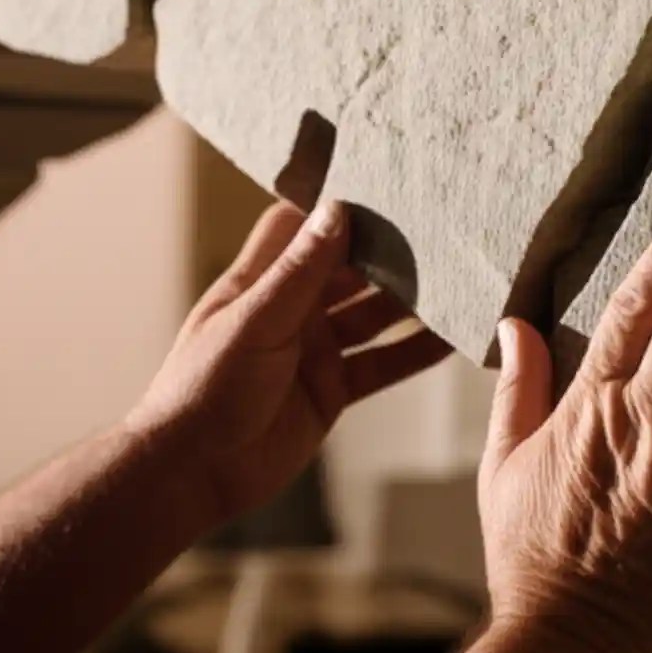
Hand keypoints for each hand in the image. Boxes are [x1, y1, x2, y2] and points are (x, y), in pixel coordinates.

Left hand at [130, 201, 450, 516]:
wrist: (193, 472)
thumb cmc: (204, 387)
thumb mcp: (255, 321)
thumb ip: (300, 271)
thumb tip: (338, 209)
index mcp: (261, 281)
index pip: (300, 225)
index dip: (334, 205)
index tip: (381, 180)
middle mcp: (291, 310)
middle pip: (349, 269)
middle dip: (388, 253)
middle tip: (440, 230)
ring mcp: (314, 350)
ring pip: (373, 316)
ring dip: (410, 304)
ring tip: (458, 282)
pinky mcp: (332, 390)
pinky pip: (380, 365)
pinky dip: (414, 354)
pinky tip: (450, 341)